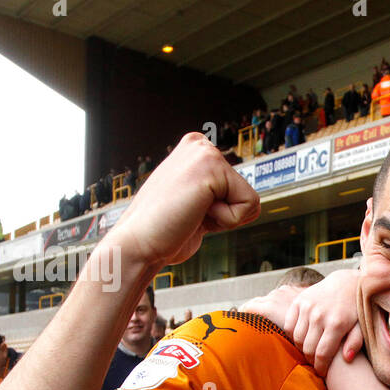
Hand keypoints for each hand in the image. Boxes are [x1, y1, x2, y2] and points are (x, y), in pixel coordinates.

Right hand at [106, 133, 259, 274]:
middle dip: (226, 214)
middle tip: (190, 215)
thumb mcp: (194, 202)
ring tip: (191, 213)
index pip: (238, 190)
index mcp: (195, 151)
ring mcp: (204, 152)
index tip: (190, 212)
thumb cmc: (163, 231)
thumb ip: (214, 193)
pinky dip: (226, 220)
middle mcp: (200, 145)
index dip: (222, 212)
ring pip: (250, 200)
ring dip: (225, 218)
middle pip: (247, 193)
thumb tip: (241, 198)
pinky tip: (195, 213)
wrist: (139, 243)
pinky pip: (249, 205)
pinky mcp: (211, 165)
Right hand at [287, 271, 364, 375]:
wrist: (346, 283)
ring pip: (297, 338)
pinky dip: (293, 335)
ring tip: (310, 351)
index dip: (320, 367)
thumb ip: (355, 342)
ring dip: (302, 348)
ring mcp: (307, 307)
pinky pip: (289, 325)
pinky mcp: (298, 302)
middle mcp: (319, 315)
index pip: (322, 354)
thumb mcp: (361, 326)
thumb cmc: (355, 309)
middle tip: (316, 363)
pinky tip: (302, 338)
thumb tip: (348, 358)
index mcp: (336, 324)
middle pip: (308, 349)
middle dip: (311, 360)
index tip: (322, 372)